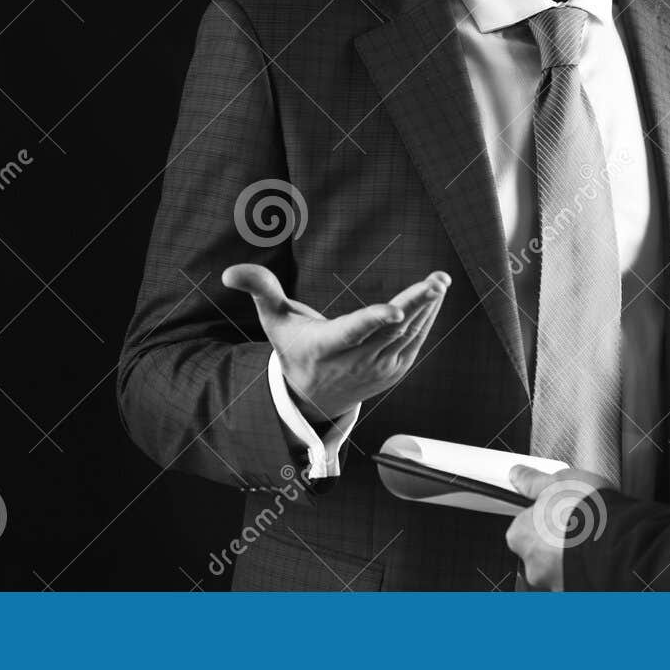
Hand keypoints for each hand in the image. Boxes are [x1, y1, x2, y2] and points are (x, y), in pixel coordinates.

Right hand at [223, 263, 449, 421]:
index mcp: (324, 348)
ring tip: (441, 281)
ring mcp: (377, 370)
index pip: (352, 333)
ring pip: (408, 336)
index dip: (374, 322)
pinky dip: (427, 319)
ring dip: (428, 307)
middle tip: (438, 280)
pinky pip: (414, 342)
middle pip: (390, 332)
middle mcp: (354, 363)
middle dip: (416, 304)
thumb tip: (229, 273)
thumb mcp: (273, 320)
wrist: (314, 397)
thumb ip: (260, 289)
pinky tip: (435, 296)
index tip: (396, 312)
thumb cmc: (294, 347)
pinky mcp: (394, 371)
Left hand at [505, 466, 614, 590]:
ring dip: (572, 556)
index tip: (555, 510)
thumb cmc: (587, 511)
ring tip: (592, 538)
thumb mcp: (558, 481)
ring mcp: (555, 583)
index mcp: (521, 536)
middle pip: (539, 551)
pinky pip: (578, 580)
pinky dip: (586, 570)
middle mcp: (533, 565)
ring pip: (560, 568)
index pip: (522, 527)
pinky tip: (599, 555)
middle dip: (556, 540)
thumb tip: (519, 475)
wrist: (619, 539)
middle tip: (576, 523)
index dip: (540, 516)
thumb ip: (534, 481)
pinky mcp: (578, 594)